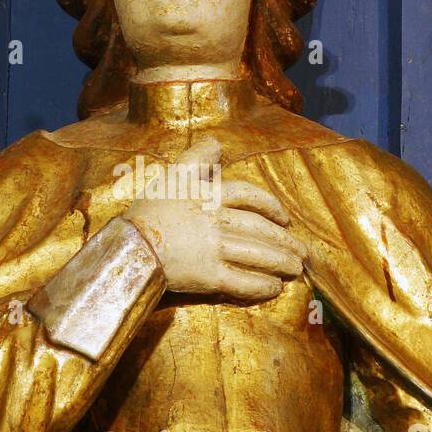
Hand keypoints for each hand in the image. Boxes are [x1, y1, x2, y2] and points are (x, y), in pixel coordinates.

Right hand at [124, 135, 305, 302]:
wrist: (128, 246)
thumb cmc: (149, 210)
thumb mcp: (172, 175)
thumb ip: (197, 157)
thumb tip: (217, 143)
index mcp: (210, 195)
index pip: (250, 195)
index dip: (272, 206)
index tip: (285, 218)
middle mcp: (217, 221)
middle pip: (260, 229)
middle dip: (286, 241)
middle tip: (303, 252)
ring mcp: (213, 250)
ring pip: (258, 255)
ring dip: (281, 263)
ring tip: (296, 269)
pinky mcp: (208, 276)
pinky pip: (243, 282)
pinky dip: (262, 286)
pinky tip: (274, 287)